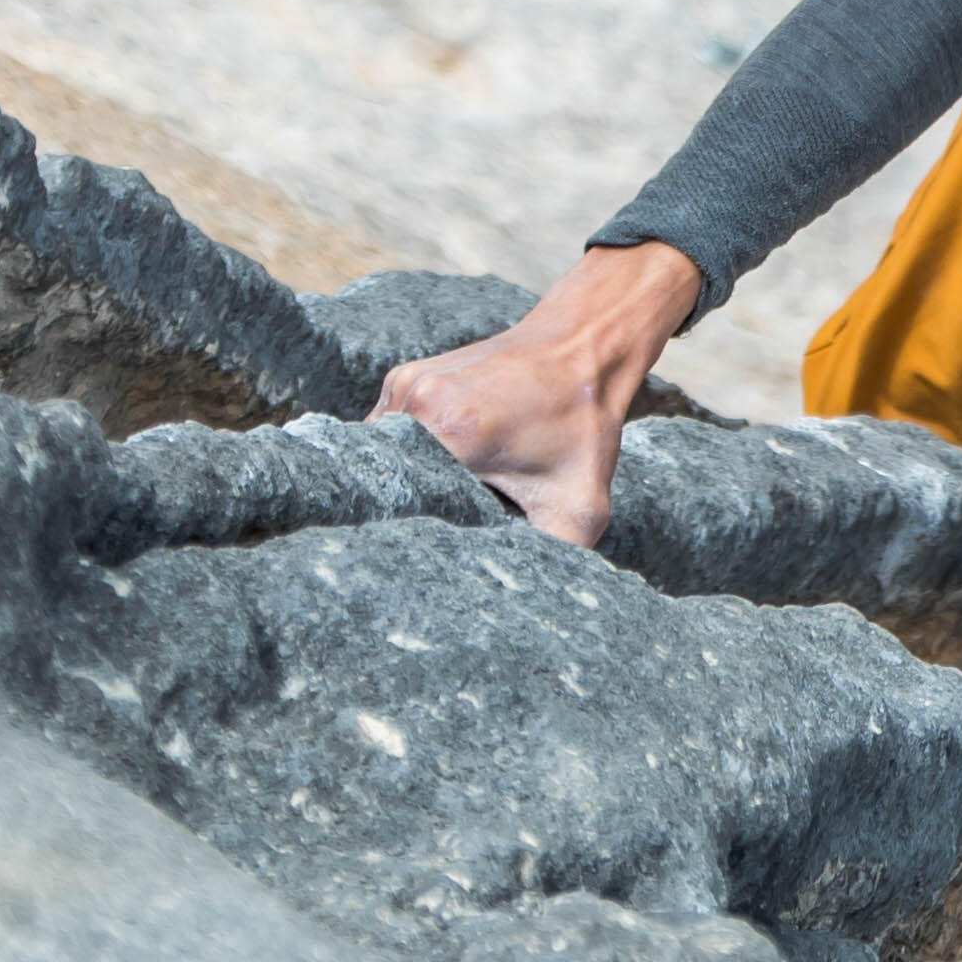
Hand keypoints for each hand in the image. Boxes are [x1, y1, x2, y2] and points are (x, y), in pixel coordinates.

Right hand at [374, 238, 698, 549]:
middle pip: (382, 481)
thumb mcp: (579, 506)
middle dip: (395, 517)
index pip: (397, 505)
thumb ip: (551, 560)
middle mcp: (418, 405)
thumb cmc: (584, 429)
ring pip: (377, 456)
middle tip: (410, 550)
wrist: (583, 347)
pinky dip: (403, 455)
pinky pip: (385, 431)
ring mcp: (405, 386)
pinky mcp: (404, 377)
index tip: (404, 568)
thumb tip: (524, 614)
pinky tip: (431, 473)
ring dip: (398, 484)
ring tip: (422, 513)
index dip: (397, 541)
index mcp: (453, 435)